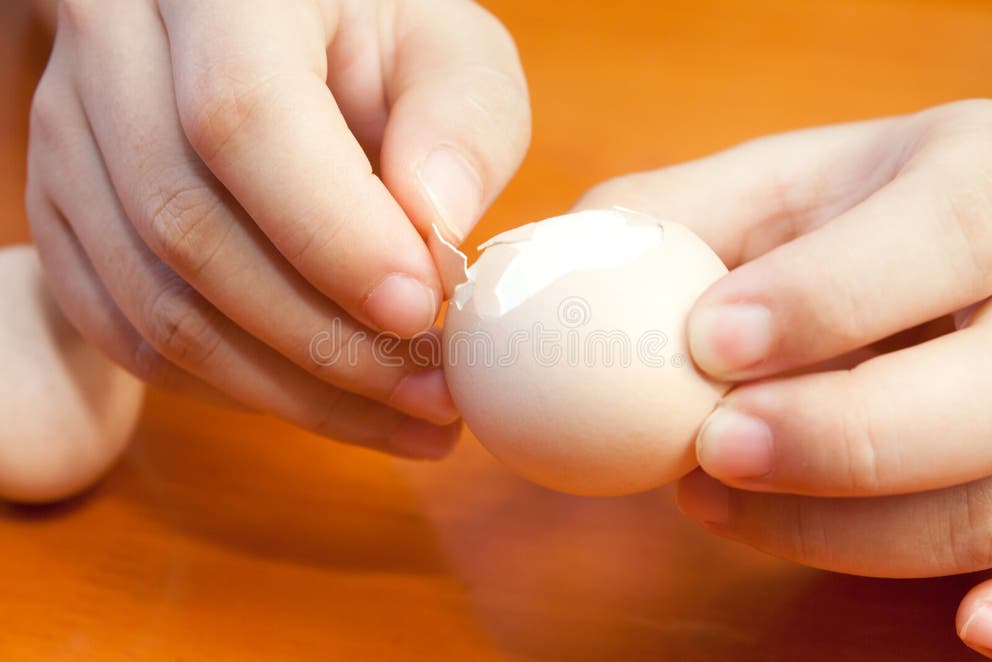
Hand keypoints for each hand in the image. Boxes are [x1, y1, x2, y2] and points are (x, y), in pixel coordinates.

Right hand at [26, 0, 529, 458]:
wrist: (266, 34)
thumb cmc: (373, 37)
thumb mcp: (447, 50)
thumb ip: (458, 121)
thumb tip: (433, 228)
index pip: (246, 120)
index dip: (333, 236)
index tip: (420, 311)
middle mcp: (117, 52)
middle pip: (189, 229)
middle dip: (322, 340)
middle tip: (430, 391)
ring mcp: (73, 139)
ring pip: (154, 304)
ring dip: (287, 387)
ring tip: (399, 415)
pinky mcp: (67, 213)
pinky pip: (128, 336)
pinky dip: (232, 388)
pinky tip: (321, 399)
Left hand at [576, 99, 991, 655]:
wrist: (974, 258)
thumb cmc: (853, 223)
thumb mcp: (779, 188)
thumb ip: (680, 212)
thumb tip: (557, 259)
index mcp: (981, 186)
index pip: (939, 233)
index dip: (827, 298)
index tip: (708, 343)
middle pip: (991, 390)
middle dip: (846, 434)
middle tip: (717, 448)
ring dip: (860, 527)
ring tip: (714, 502)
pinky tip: (961, 628)